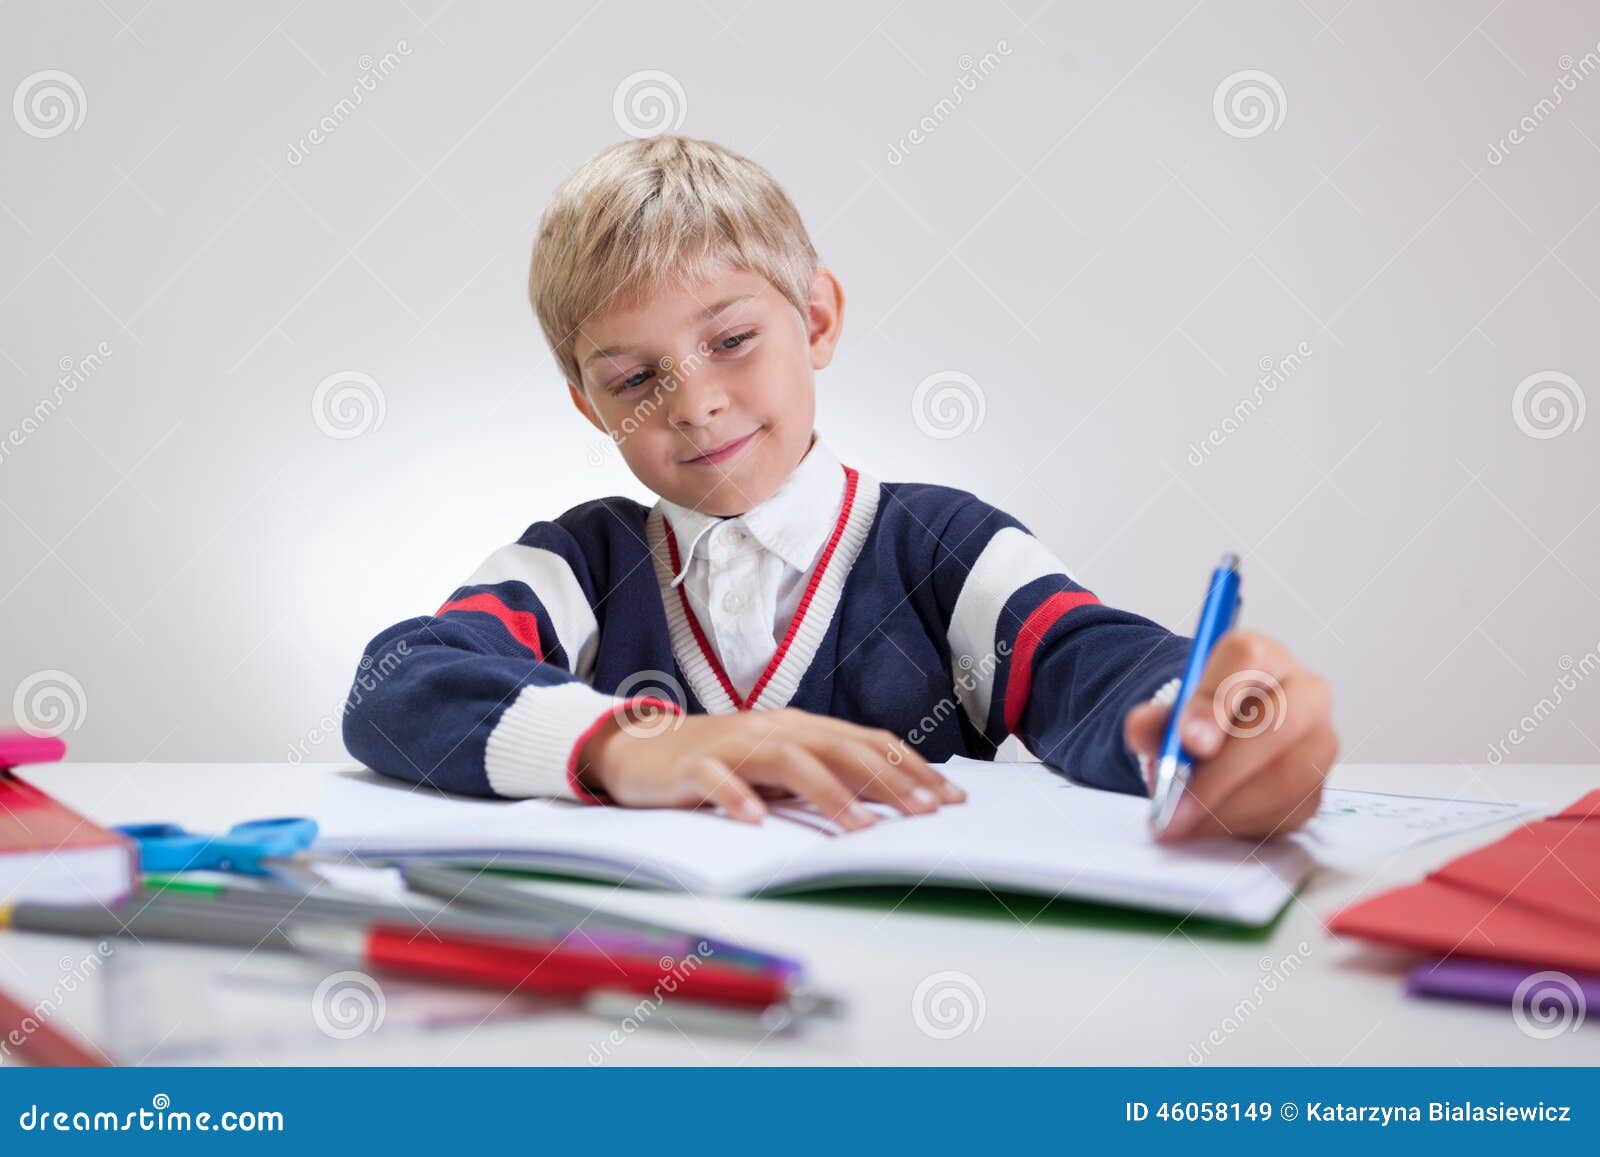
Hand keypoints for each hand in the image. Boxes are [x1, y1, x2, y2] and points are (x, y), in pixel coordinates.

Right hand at [575, 706, 965, 829]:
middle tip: (926, 814)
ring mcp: (733, 745)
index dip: (912, 768)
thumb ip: (824, 772)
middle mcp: (774, 729)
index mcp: (801, 727)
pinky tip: (757, 822)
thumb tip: (889, 797)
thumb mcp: (778, 762)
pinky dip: (738, 797)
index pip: (868, 742)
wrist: (637, 747)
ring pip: (789, 760)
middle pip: (841, 748)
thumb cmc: (718, 760)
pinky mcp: (692, 766)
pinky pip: (717, 779)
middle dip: (889, 781)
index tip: (951, 798)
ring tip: (861, 828)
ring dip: (829, 793)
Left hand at [1123, 631, 1337, 841]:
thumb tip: (1143, 727)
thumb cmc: (1201, 722)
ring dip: (1228, 806)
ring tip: (1182, 821)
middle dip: (1224, 769)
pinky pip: (1285, 811)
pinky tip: (1205, 825)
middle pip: (1280, 723)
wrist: (1222, 746)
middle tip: (1179, 802)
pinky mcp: (1317, 787)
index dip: (1217, 700)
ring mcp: (1319, 741)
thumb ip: (1154, 720)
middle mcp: (1304, 692)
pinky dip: (1239, 824)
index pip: (1248, 660)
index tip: (1188, 739)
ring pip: (1286, 776)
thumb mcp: (1171, 715)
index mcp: (1264, 657)